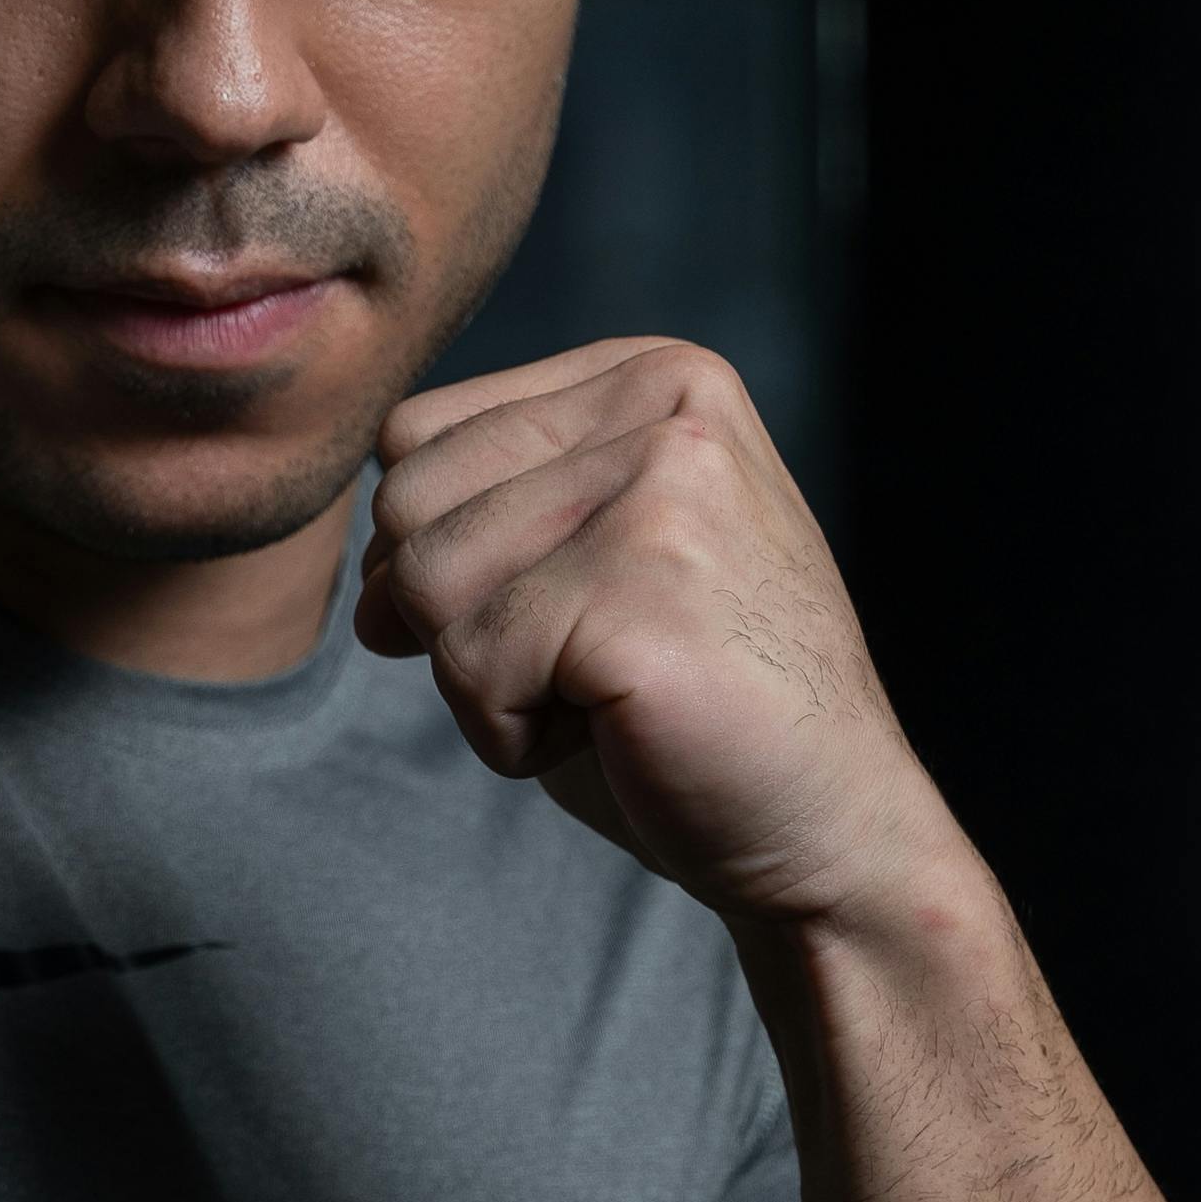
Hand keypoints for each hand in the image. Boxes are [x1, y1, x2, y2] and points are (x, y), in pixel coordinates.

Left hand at [355, 335, 942, 929]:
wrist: (828, 825)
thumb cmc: (698, 707)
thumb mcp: (585, 574)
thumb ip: (479, 526)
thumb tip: (372, 589)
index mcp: (653, 376)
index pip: (419, 435)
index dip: (444, 552)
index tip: (565, 611)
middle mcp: (664, 404)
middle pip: (409, 499)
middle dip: (462, 618)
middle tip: (593, 665)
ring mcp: (659, 487)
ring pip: (427, 584)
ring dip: (488, 681)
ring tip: (611, 694)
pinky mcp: (639, 584)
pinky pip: (469, 667)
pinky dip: (513, 737)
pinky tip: (621, 732)